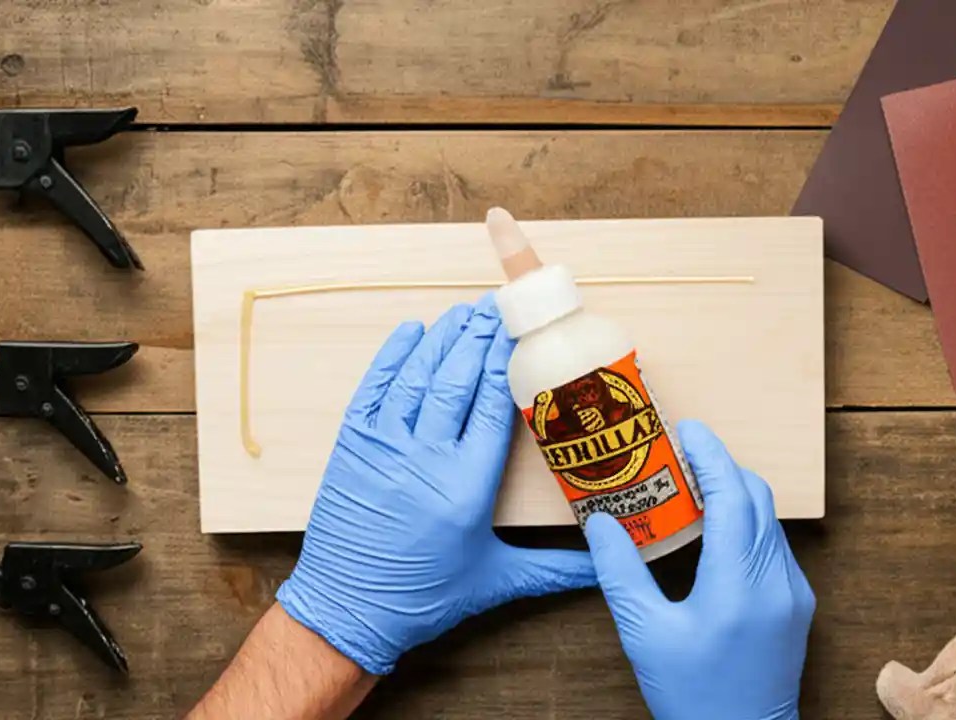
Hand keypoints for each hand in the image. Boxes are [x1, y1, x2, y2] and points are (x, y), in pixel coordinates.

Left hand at [277, 296, 596, 674]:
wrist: (346, 614)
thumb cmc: (423, 599)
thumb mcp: (497, 582)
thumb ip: (558, 570)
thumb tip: (608, 567)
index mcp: (467, 487)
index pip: (492, 405)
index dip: (506, 360)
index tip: (521, 330)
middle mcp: (425, 459)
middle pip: (458, 379)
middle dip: (480, 337)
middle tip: (498, 305)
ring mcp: (384, 449)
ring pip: (418, 377)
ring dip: (443, 339)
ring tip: (465, 312)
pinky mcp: (352, 448)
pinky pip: (374, 389)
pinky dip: (392, 357)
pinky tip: (410, 333)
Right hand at [584, 421, 814, 719]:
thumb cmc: (694, 697)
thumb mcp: (644, 635)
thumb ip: (620, 573)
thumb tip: (600, 522)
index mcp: (739, 584)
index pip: (732, 496)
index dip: (710, 454)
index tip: (685, 429)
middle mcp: (777, 581)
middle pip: (757, 498)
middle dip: (720, 466)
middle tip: (679, 453)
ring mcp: (793, 593)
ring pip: (769, 519)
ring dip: (734, 492)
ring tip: (691, 484)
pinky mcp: (797, 605)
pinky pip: (774, 544)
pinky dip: (746, 521)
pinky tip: (714, 529)